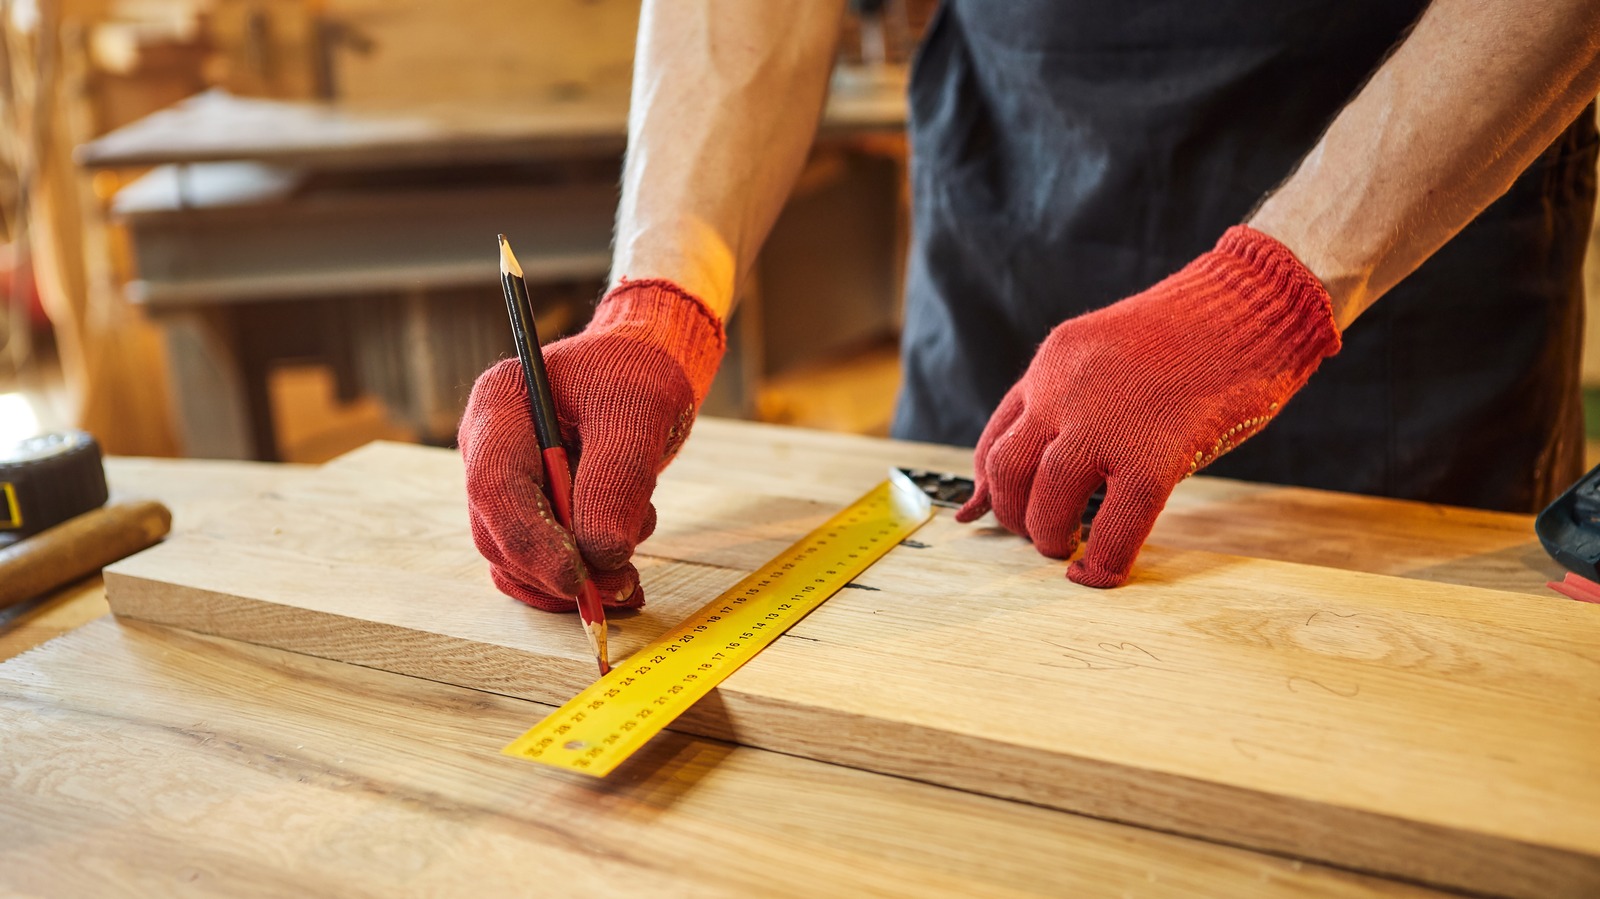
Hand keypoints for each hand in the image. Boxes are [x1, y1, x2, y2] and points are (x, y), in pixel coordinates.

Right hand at [459, 280, 724, 610]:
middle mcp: (489, 447)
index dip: (532, 539)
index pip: (496, 486)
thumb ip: (619, 479)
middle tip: (622, 586)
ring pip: (519, 558)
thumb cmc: (637, 373)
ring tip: (632, 575)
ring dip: (577, 578)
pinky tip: (623, 580)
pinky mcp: (529, 510)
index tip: (579, 577)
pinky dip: (581, 580)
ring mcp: (505, 483)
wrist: (642, 368)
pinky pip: (540, 563)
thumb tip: (603, 554)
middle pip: (499, 532)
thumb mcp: (640, 412)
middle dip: (558, 570)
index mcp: (500, 405)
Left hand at [956, 226, 1341, 586]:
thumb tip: (1051, 462)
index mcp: (1053, 363)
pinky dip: (1104, 562)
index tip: (1004, 513)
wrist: (1257, 302)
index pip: (996, 439)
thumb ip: (1074, 400)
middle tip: (1043, 535)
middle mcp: (1063, 390)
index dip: (991, 489)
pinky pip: (1116, 526)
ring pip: (1046, 502)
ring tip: (1070, 549)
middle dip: (1015, 517)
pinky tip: (1103, 574)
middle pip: (1007, 473)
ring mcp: (1106, 422)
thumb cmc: (1197, 331)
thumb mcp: (1112, 352)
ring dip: (1050, 538)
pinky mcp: (1155, 453)